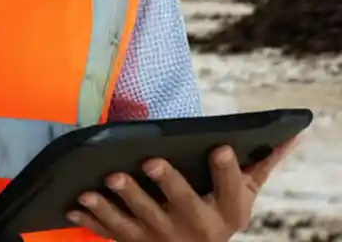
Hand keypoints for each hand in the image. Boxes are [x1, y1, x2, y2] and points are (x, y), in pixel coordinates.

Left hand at [67, 136, 300, 240]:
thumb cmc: (218, 211)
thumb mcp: (244, 193)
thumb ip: (260, 164)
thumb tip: (290, 133)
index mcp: (226, 213)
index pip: (232, 191)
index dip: (227, 170)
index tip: (220, 146)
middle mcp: (195, 230)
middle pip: (181, 207)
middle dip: (167, 185)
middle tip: (150, 162)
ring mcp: (161, 240)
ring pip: (138, 222)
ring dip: (118, 203)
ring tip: (103, 180)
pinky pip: (109, 233)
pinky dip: (91, 220)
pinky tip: (74, 204)